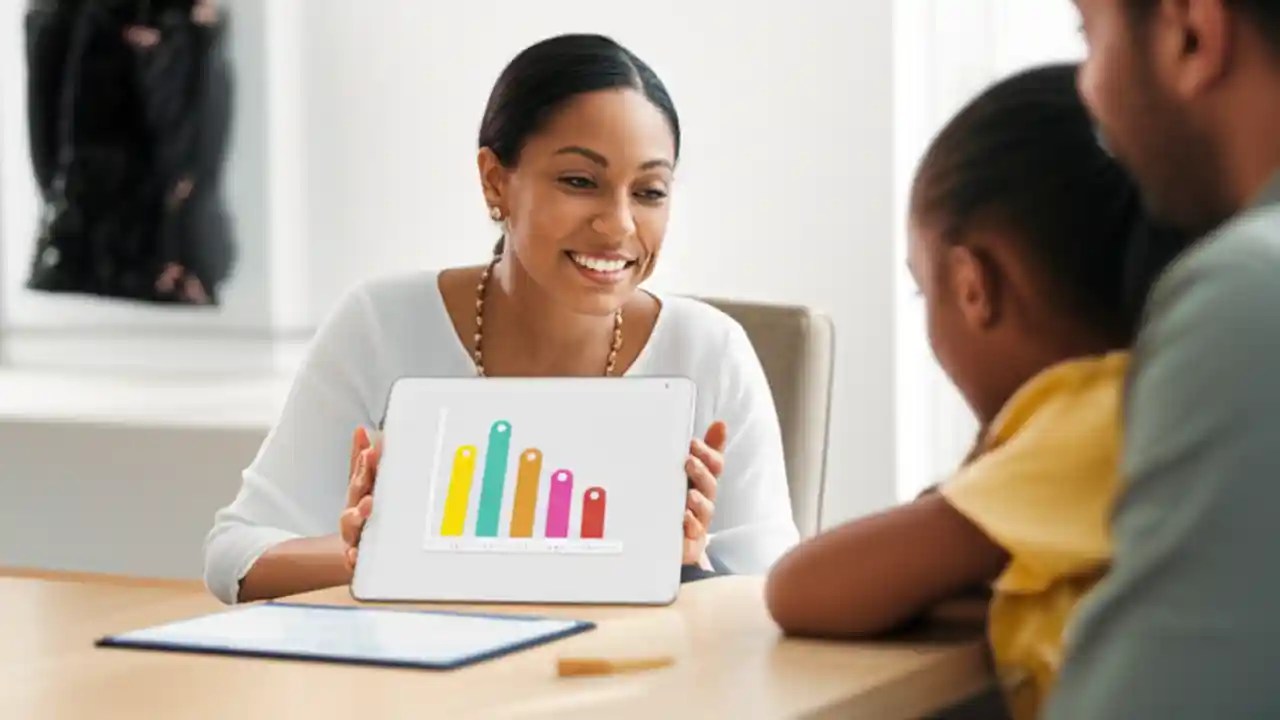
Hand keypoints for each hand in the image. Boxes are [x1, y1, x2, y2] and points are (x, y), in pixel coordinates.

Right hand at [339, 426, 380, 571]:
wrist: (356, 552)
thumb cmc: (363, 513)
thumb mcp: (362, 486)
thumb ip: (360, 460)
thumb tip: (361, 430)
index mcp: (358, 493)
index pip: (360, 474)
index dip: (363, 463)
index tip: (370, 451)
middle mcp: (353, 512)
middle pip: (354, 495)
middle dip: (360, 482)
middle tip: (371, 465)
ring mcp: (353, 535)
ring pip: (350, 524)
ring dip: (357, 514)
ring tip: (366, 506)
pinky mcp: (355, 558)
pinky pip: (352, 558)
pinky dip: (352, 556)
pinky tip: (354, 553)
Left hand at [684, 421, 725, 566]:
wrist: (676, 545)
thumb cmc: (682, 505)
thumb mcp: (688, 476)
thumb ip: (704, 453)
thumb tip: (721, 424)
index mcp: (703, 483)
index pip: (713, 465)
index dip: (707, 454)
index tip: (694, 444)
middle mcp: (704, 500)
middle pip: (709, 485)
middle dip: (700, 472)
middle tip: (689, 461)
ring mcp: (699, 521)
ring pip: (704, 509)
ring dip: (698, 500)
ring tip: (690, 495)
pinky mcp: (691, 540)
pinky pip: (693, 532)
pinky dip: (690, 524)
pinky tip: (684, 518)